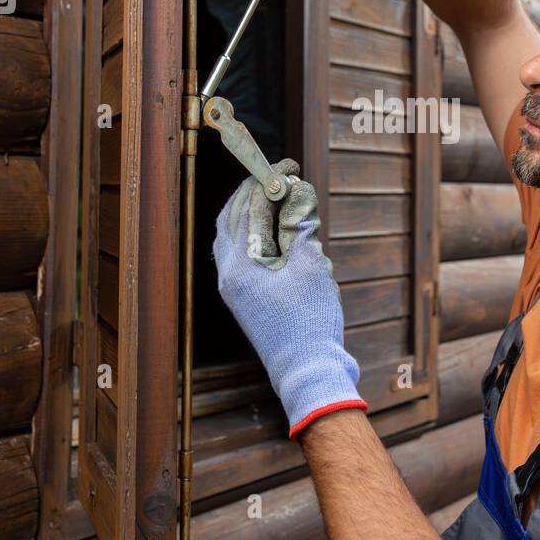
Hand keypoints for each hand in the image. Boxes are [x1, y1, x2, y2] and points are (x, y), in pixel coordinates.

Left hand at [213, 159, 367, 439]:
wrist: (308, 371)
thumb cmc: (309, 322)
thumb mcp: (310, 268)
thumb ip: (300, 231)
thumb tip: (296, 203)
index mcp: (238, 267)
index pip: (247, 210)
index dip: (266, 183)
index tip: (286, 167)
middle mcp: (228, 278)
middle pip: (230, 222)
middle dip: (250, 195)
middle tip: (275, 176)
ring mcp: (234, 291)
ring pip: (232, 241)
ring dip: (251, 216)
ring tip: (275, 199)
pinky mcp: (246, 301)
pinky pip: (242, 258)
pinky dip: (256, 238)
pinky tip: (276, 233)